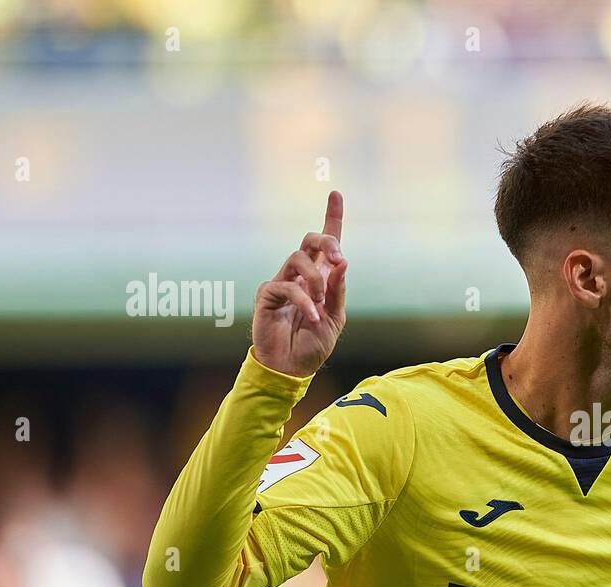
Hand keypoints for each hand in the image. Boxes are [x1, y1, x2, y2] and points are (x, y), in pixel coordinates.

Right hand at [251, 190, 348, 377]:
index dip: (332, 217)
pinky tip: (312, 317)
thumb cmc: (313, 344)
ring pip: (298, 258)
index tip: (336, 193)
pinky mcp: (268, 294)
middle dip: (326, 242)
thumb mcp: (335, 318)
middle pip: (310, 240)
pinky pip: (287, 286)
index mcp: (321, 279)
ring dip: (315, 279)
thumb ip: (338, 291)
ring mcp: (283, 282)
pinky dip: (304, 301)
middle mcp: (301, 275)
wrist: (291, 368)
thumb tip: (343, 262)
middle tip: (337, 259)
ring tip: (320, 304)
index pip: (326, 244)